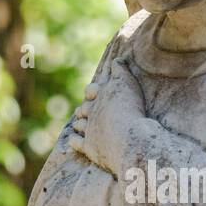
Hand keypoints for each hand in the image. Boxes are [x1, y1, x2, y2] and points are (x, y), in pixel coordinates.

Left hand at [69, 55, 145, 173]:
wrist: (131, 139)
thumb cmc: (131, 110)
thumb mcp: (128, 84)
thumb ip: (120, 69)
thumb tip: (115, 58)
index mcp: (102, 96)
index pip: (92, 90)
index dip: (91, 92)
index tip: (93, 93)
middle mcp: (93, 111)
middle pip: (84, 108)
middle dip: (84, 109)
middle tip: (85, 111)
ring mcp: (90, 130)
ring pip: (79, 124)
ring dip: (79, 123)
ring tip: (80, 124)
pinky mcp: (89, 147)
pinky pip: (76, 142)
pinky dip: (74, 140)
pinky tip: (74, 139)